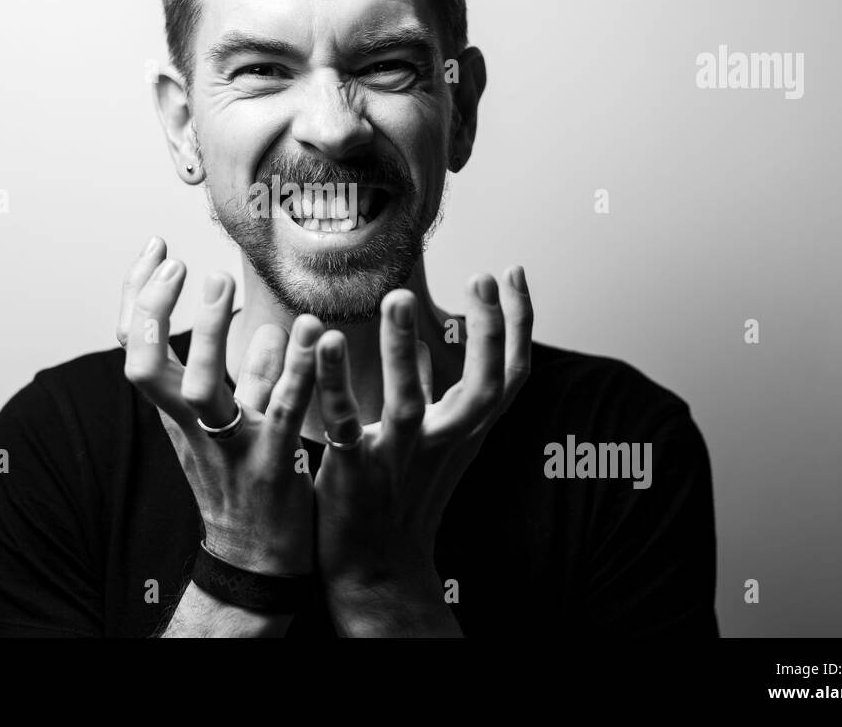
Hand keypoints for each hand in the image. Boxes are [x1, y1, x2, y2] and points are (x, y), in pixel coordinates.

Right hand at [118, 237, 322, 576]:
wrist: (260, 563)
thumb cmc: (248, 486)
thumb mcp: (238, 427)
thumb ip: (252, 377)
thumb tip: (268, 331)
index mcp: (177, 412)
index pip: (134, 347)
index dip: (137, 296)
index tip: (159, 248)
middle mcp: (190, 428)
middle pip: (148, 367)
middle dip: (159, 312)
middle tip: (189, 267)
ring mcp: (227, 449)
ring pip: (203, 392)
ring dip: (210, 336)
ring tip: (226, 284)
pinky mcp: (271, 468)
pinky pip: (281, 414)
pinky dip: (294, 372)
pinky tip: (312, 333)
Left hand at [312, 267, 532, 629]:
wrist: (377, 569)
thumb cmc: (403, 496)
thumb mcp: (437, 444)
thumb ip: (441, 400)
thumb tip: (443, 348)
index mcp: (465, 431)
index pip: (510, 374)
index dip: (518, 323)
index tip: (514, 272)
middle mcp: (444, 444)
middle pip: (486, 386)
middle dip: (491, 329)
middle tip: (484, 275)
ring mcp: (399, 460)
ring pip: (409, 403)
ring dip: (404, 348)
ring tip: (398, 296)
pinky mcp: (355, 474)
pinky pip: (344, 425)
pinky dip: (334, 384)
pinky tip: (323, 342)